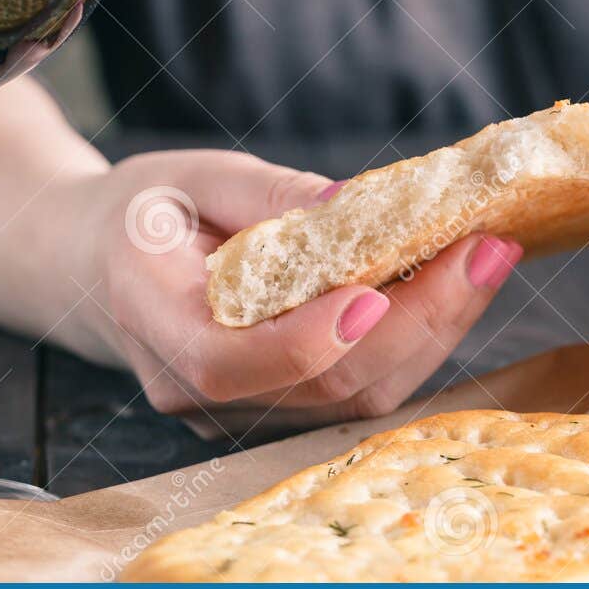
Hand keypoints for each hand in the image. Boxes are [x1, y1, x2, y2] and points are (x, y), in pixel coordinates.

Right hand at [81, 150, 521, 431]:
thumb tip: (354, 207)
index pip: (231, 362)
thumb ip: (267, 196)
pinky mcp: (281, 408)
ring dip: (434, 332)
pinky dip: (417, 341)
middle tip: (485, 248)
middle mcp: (194, 389)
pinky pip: (358, 390)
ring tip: (488, 258)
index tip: (378, 289)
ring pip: (353, 398)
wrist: (100, 267)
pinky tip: (456, 286)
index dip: (310, 338)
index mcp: (152, 320)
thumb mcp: (192, 176)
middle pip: (318, 385)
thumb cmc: (148, 212)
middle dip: (416, 321)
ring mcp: (239, 412)